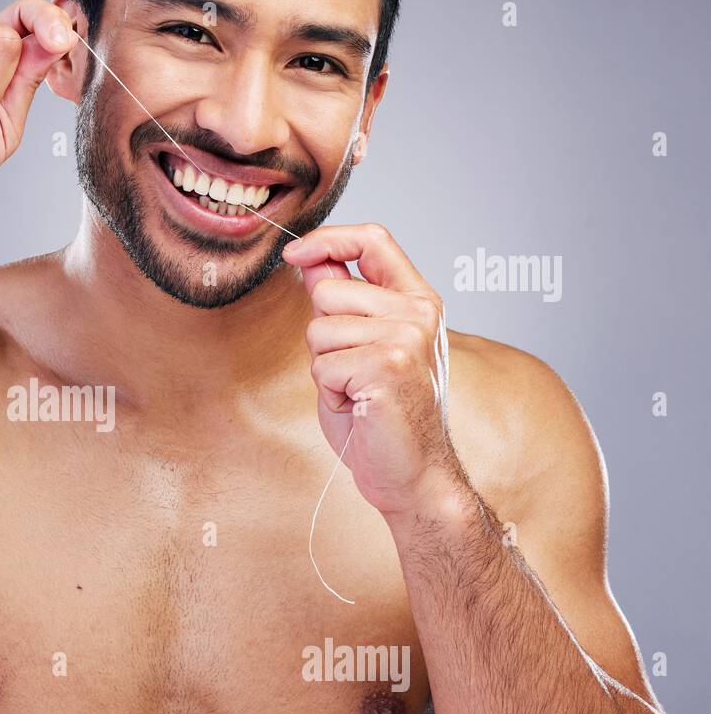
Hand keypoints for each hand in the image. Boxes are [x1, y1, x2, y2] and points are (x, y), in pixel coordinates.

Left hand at [282, 223, 466, 519]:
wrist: (410, 474)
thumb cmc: (380, 417)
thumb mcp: (356, 348)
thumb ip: (341, 305)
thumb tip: (310, 262)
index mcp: (416, 301)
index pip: (373, 239)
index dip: (328, 238)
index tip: (295, 253)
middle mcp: (418, 313)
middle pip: (327, 290)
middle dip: (321, 336)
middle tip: (350, 373)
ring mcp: (406, 337)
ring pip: (318, 328)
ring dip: (324, 367)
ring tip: (355, 392)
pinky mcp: (388, 365)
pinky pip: (322, 364)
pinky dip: (328, 392)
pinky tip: (357, 406)